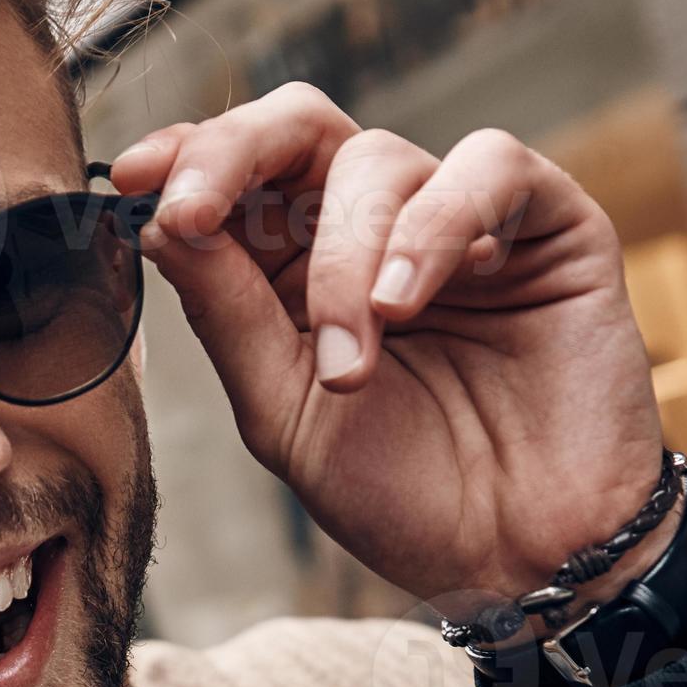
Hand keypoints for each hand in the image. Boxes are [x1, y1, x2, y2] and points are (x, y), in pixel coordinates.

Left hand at [111, 83, 667, 610]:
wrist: (525, 561)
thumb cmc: (406, 496)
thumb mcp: (285, 414)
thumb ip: (229, 314)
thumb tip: (161, 217)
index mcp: (300, 270)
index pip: (238, 173)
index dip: (186, 156)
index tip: (137, 178)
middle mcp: (377, 230)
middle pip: (298, 125)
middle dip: (233, 152)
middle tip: (197, 209)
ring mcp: (463, 221)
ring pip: (379, 158)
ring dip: (345, 258)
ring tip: (353, 361)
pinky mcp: (549, 224)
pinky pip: (489, 166)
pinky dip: (438, 223)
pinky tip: (415, 299)